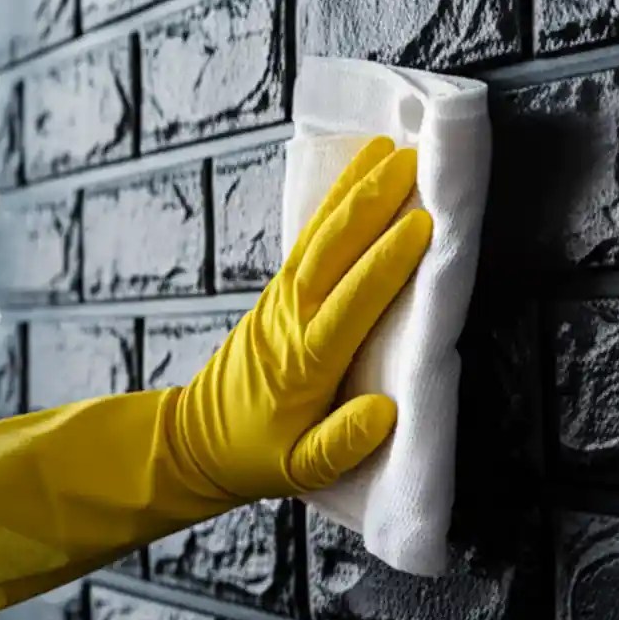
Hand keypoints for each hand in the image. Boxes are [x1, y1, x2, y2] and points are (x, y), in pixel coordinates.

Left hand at [170, 136, 429, 498]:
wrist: (195, 441)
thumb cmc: (257, 455)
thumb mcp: (300, 470)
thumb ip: (341, 445)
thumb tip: (385, 412)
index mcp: (306, 359)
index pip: (353, 300)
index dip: (388, 262)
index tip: (423, 224)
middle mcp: (293, 315)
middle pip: (335, 247)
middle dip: (374, 201)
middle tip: (415, 161)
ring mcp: (283, 295)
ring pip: (321, 231)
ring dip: (357, 187)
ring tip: (393, 149)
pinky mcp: (280, 287)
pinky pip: (312, 234)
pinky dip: (336, 197)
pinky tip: (361, 170)